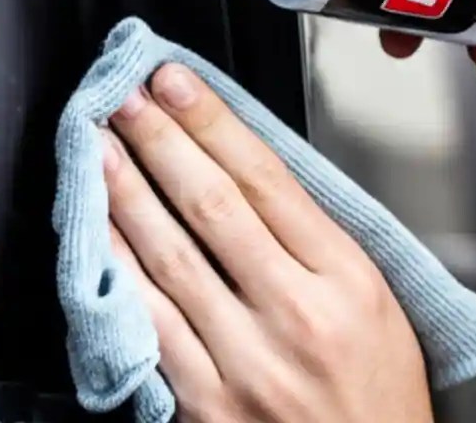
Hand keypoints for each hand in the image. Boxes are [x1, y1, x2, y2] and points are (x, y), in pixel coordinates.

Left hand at [104, 64, 431, 421]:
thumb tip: (243, 168)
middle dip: (162, 141)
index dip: (213, 123)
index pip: (268, 180)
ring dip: (126, 191)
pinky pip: (149, 318)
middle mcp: (296, 318)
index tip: (179, 84)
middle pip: (213, 206)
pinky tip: (97, 228)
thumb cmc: (375, 400)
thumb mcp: (378, 308)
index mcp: (348, 285)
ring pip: (170, 255)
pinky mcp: (204, 401)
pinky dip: (118, 265)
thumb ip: (314, 241)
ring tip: (99, 144)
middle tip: (127, 95)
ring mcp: (245, 362)